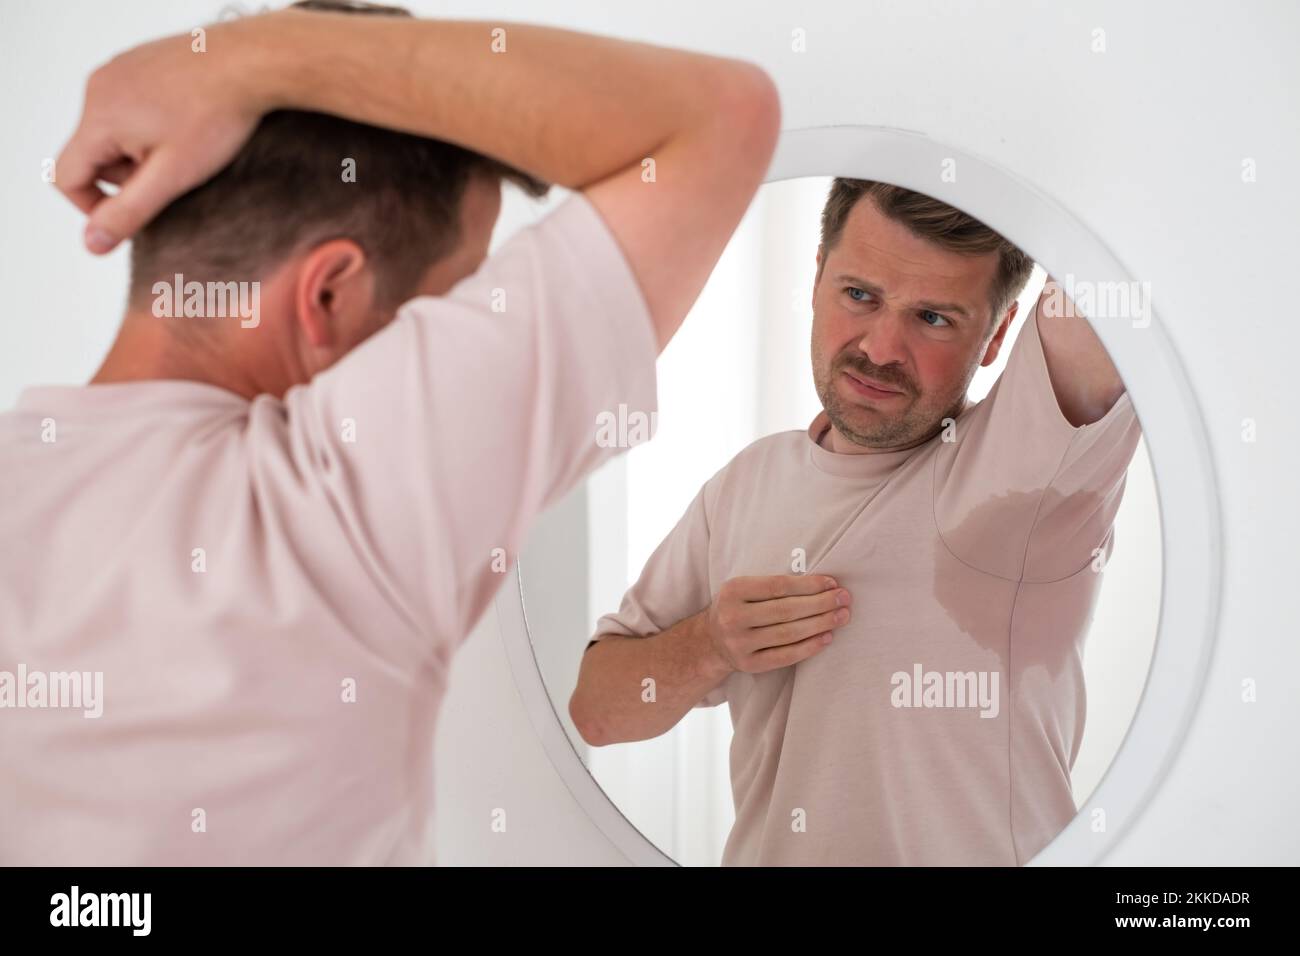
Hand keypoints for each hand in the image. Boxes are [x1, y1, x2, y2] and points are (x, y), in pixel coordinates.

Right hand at [54, 14, 280, 253]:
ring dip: (140, 151)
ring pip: (112, 131)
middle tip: (173, 174)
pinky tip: (188, 124)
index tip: (134, 215)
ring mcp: (118, 70)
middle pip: (92, 154)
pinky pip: (130, 106)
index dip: (94, 207)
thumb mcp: (172, 176)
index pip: (66, 177)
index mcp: (98, 118)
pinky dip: (151, 125)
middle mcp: (98, 88)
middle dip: (126, 175)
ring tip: (185, 146)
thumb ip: (129, 211)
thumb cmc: (216, 117)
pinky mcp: (138, 62)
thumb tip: (91, 243)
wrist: (251, 64)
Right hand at [705, 574, 849, 674]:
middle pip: (786, 610)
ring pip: (788, 633)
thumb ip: (773, 585)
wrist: (711, 641)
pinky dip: (809, 647)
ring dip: (820, 624)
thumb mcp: (744, 588)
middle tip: (844, 598)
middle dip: (820, 603)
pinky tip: (827, 637)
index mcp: (733, 591)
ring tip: (841, 616)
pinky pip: (785, 656)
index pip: (778, 586)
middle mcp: (733, 617)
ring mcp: (740, 644)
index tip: (832, 582)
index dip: (808, 585)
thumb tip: (821, 584)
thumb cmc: (738, 607)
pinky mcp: (749, 664)